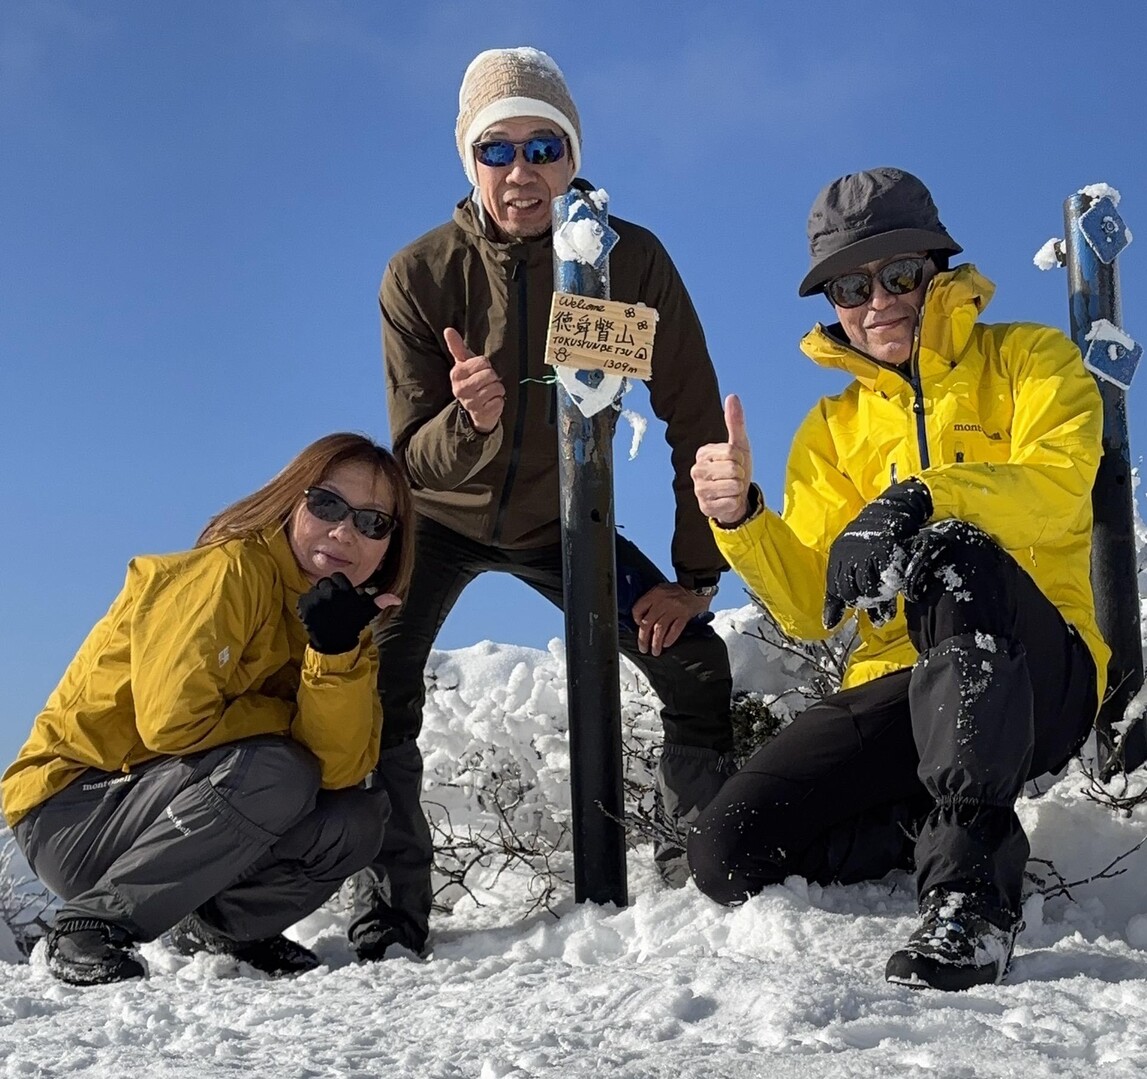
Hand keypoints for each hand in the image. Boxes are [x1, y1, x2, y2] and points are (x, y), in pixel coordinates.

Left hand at [297, 573, 399, 654]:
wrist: (334, 643)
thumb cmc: (351, 625)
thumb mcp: (367, 612)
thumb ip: (380, 602)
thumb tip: (397, 599)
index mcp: (344, 592)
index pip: (338, 577)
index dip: (339, 586)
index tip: (341, 596)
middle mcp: (330, 593)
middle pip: (325, 582)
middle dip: (328, 590)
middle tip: (332, 604)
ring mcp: (315, 599)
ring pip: (315, 589)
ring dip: (318, 597)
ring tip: (324, 609)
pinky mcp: (304, 605)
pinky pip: (304, 597)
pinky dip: (307, 603)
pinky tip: (315, 612)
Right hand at [445, 327, 503, 433]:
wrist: (476, 410)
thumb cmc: (471, 381)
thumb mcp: (464, 364)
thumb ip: (457, 347)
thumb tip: (448, 329)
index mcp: (456, 374)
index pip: (482, 361)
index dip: (486, 365)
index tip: (480, 371)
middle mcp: (461, 389)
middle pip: (490, 374)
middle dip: (493, 378)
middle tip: (486, 383)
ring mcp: (471, 403)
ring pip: (496, 387)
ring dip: (497, 390)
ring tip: (489, 393)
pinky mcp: (482, 414)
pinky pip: (499, 401)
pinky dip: (499, 401)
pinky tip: (491, 403)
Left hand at [631, 582, 711, 655]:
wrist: (697, 585)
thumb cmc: (679, 590)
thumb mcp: (661, 590)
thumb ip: (652, 601)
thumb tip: (643, 618)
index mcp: (654, 594)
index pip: (638, 609)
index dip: (636, 620)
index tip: (639, 626)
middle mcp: (662, 602)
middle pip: (647, 623)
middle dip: (643, 638)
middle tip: (643, 648)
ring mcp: (674, 609)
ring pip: (660, 629)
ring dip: (656, 643)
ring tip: (655, 651)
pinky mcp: (684, 615)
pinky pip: (675, 629)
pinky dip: (670, 638)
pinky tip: (666, 644)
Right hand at [692, 394, 752, 524]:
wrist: (736, 497)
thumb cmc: (737, 469)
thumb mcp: (740, 445)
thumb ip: (735, 422)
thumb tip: (732, 396)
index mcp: (703, 453)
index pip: (732, 452)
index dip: (741, 459)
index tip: (737, 463)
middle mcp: (696, 470)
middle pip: (733, 469)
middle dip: (741, 475)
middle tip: (735, 478)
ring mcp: (699, 490)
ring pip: (733, 486)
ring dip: (738, 489)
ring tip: (731, 489)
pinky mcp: (705, 507)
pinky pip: (731, 502)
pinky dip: (735, 502)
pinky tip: (728, 501)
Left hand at [822, 479, 932, 629]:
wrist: (892, 510)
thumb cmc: (871, 539)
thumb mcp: (850, 560)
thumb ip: (840, 589)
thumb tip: (828, 624)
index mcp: (838, 555)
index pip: (834, 589)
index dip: (838, 605)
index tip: (843, 617)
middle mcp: (848, 554)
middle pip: (850, 592)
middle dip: (862, 603)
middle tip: (874, 608)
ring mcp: (866, 553)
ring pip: (867, 589)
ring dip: (878, 599)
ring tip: (885, 603)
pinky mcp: (886, 551)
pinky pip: (886, 579)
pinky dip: (891, 588)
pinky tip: (896, 589)